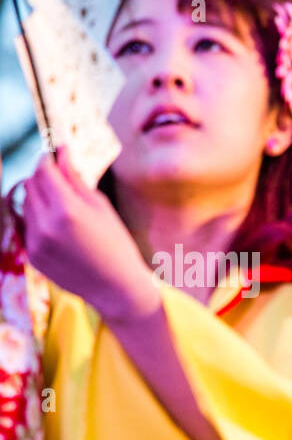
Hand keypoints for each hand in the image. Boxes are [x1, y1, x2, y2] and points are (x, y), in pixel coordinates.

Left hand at [21, 149, 158, 324]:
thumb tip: (62, 152)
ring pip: (26, 204)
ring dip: (39, 199)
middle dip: (43, 178)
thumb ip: (76, 179)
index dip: (48, 160)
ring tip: (63, 209)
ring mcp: (36, 242)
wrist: (117, 288)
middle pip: (30, 185)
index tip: (54, 157)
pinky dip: (38, 220)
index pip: (44, 171)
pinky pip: (27, 226)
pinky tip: (60, 229)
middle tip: (60, 182)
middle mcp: (46, 225)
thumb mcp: (102, 208)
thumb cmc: (117, 245)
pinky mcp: (32, 255)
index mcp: (67, 210)